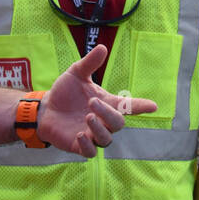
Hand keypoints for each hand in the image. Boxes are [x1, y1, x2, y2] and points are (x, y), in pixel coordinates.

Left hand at [38, 44, 156, 156]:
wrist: (45, 109)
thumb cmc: (65, 92)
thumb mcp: (76, 74)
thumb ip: (90, 63)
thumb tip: (102, 47)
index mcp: (107, 104)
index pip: (129, 107)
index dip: (141, 106)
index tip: (153, 106)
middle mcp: (103, 121)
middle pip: (118, 124)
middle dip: (108, 114)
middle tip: (91, 102)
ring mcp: (92, 135)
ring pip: (106, 139)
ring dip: (99, 129)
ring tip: (88, 116)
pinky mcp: (79, 146)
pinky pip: (90, 153)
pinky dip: (87, 146)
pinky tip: (79, 135)